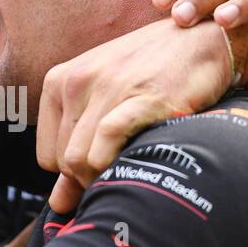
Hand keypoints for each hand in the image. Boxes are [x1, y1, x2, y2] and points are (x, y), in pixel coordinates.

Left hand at [38, 19, 233, 212]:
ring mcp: (107, 88)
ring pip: (80, 160)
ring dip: (104, 178)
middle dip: (89, 180)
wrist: (200, 41)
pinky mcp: (139, 98)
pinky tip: (137, 161)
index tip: (99, 173)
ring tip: (130, 170)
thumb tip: (58, 204)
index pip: (47, 156)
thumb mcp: (103, 104)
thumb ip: (77, 151)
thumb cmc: (151, 73)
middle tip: (120, 175)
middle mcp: (77, 81)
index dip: (72, 175)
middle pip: (64, 163)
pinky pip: (106, 144)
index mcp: (60, 80)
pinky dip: (115, 164)